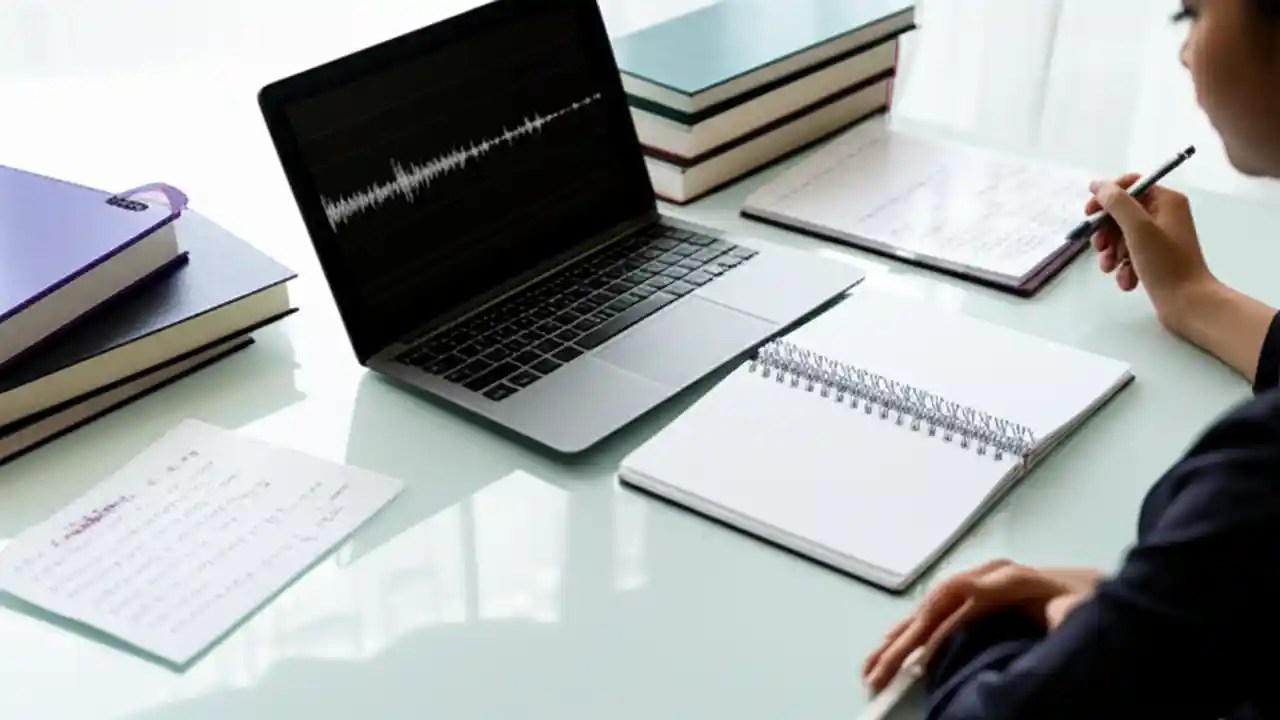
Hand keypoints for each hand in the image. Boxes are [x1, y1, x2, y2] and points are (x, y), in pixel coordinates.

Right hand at [860, 560, 1099, 692]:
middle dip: (901, 642)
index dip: (939, 632)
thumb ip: (1043, 603)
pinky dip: (910, 631)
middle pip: (932, 607)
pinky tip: (894, 647)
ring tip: (871, 666)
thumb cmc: (1092, 603)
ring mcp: (978, 584)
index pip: (960, 604)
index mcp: (1008, 578)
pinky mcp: (976, 596)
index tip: (919, 662)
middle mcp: (986, 576)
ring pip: (926, 611)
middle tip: (876, 673)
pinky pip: (935, 614)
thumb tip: (1001, 602)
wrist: (1105, 590)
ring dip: (897, 640)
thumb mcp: (1076, 606)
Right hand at [1087, 174, 1218, 332]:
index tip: (1089, 214)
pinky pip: (1130, 254)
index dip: (1106, 197)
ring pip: (1122, 235)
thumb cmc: (1166, 263)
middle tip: (1098, 247)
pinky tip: (1127, 281)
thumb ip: (1116, 202)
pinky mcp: (1155, 258)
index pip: (1130, 185)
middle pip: (1122, 212)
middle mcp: (1164, 215)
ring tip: (1110, 268)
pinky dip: (1123, 266)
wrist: (1189, 303)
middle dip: (1106, 231)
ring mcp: (1160, 237)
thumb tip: (1097, 184)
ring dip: (1111, 252)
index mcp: (1166, 201)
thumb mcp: (1138, 228)